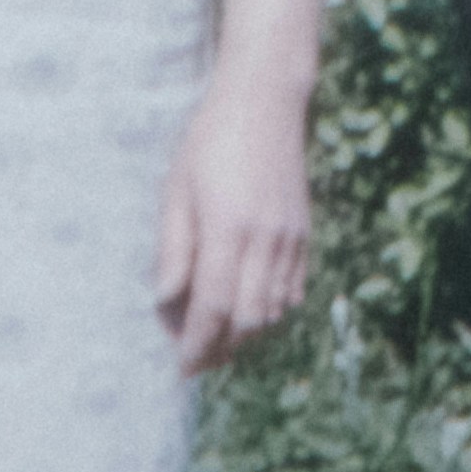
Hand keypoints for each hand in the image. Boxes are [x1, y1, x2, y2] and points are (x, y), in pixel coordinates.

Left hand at [156, 71, 316, 373]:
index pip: (214, 305)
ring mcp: (291, 239)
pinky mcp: (304, 235)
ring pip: (273, 312)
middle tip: (195, 360)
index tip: (181, 368)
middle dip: (221, 349)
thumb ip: (174, 248)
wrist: (265, 103)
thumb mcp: (176, 189)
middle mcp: (266, 240)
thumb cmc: (209, 142)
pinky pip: (292, 292)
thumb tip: (166, 301)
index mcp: (228, 228)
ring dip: (245, 335)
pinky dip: (270, 313)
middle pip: (248, 321)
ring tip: (216, 342)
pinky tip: (247, 312)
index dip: (197, 343)